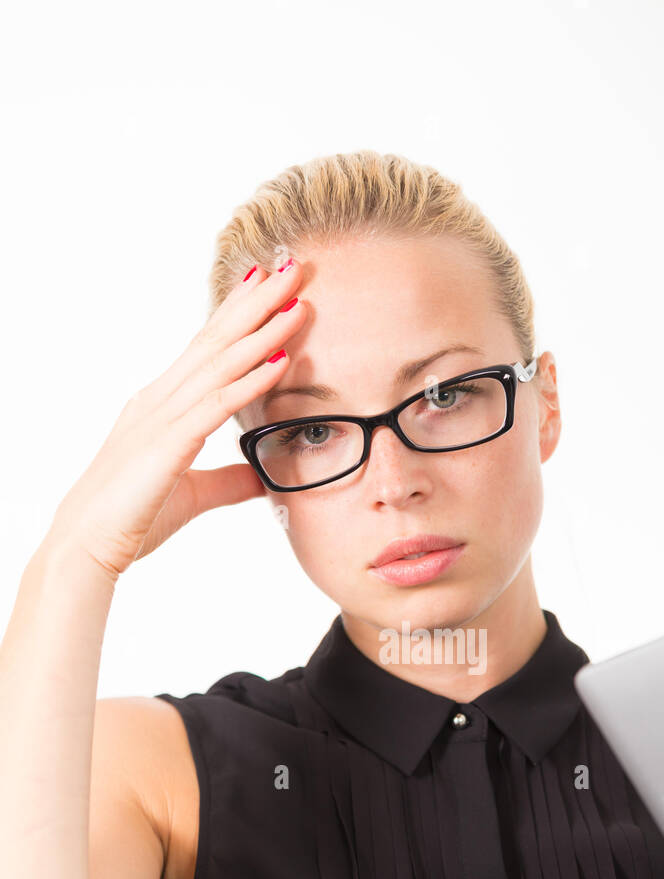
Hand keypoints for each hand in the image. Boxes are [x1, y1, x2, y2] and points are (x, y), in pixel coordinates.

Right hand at [46, 259, 306, 580]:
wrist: (86, 546)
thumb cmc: (131, 518)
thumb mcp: (194, 494)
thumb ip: (229, 481)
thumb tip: (262, 476)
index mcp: (161, 405)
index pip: (206, 348)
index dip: (238, 313)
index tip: (266, 283)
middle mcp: (160, 400)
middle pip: (215, 340)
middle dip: (256, 302)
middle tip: (291, 266)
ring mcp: (161, 418)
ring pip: (220, 364)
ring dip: (262, 331)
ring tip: (296, 300)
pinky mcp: (167, 445)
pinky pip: (216, 406)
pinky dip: (250, 381)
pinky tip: (279, 362)